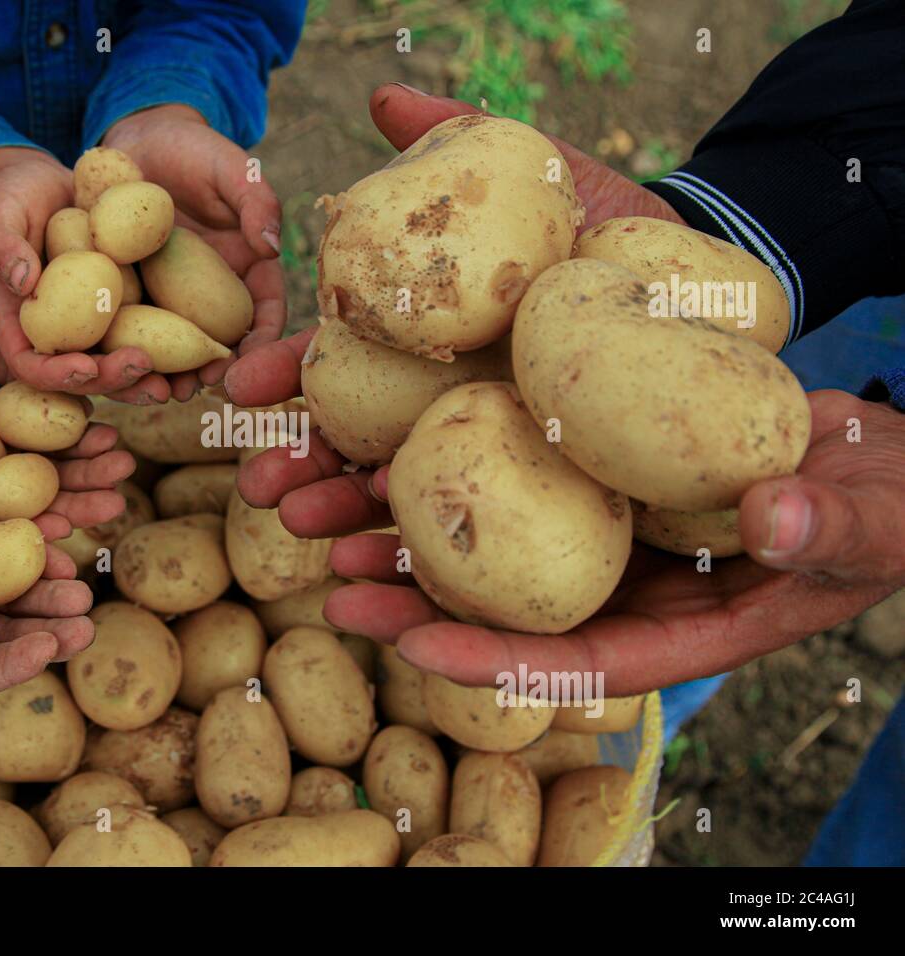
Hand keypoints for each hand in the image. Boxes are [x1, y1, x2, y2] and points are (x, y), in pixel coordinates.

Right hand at [0, 146, 164, 401]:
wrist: (53, 188)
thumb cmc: (13, 200)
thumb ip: (1, 246)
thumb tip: (23, 281)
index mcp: (21, 326)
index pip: (31, 365)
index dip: (56, 374)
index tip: (85, 366)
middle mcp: (59, 336)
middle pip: (83, 377)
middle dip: (114, 381)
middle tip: (144, 369)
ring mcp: (94, 328)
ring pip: (118, 366)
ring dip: (146, 379)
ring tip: (177, 383)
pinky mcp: (125, 312)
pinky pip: (146, 336)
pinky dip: (171, 350)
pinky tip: (198, 352)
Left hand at [0, 313, 134, 536]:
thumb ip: (30, 372)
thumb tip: (88, 393)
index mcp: (5, 431)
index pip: (58, 446)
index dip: (90, 448)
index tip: (120, 444)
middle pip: (52, 484)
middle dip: (92, 485)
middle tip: (124, 483)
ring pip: (27, 513)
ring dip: (73, 514)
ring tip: (108, 510)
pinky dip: (22, 540)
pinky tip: (58, 539)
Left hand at [103, 105, 286, 400]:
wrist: (135, 142)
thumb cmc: (194, 150)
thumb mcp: (231, 167)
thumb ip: (256, 201)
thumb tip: (272, 247)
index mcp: (246, 270)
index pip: (263, 313)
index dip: (261, 342)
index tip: (249, 360)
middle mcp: (209, 295)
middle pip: (219, 345)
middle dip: (214, 372)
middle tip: (203, 386)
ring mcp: (168, 301)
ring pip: (175, 348)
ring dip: (170, 374)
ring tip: (162, 391)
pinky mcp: (129, 298)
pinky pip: (131, 331)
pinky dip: (127, 352)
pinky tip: (116, 366)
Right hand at [226, 82, 686, 536]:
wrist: (716, 280)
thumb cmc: (619, 228)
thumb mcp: (542, 175)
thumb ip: (458, 137)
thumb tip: (380, 99)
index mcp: (439, 343)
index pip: (349, 365)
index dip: (291, 376)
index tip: (239, 391)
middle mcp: (458, 406)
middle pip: (365, 446)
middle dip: (304, 468)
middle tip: (256, 487)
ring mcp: (504, 458)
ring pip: (413, 502)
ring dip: (349, 522)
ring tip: (304, 533)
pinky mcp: (556, 504)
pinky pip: (492, 546)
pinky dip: (437, 572)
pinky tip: (391, 588)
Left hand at [321, 390, 904, 694]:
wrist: (877, 453)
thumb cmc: (889, 503)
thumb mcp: (874, 517)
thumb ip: (831, 528)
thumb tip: (778, 521)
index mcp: (684, 627)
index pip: (580, 662)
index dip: (498, 660)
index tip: (416, 645)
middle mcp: (627, 587)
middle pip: (510, 608)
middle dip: (418, 602)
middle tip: (329, 584)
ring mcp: (608, 533)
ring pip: (498, 543)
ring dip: (413, 531)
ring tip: (327, 515)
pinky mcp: (601, 476)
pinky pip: (522, 475)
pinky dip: (461, 465)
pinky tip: (393, 442)